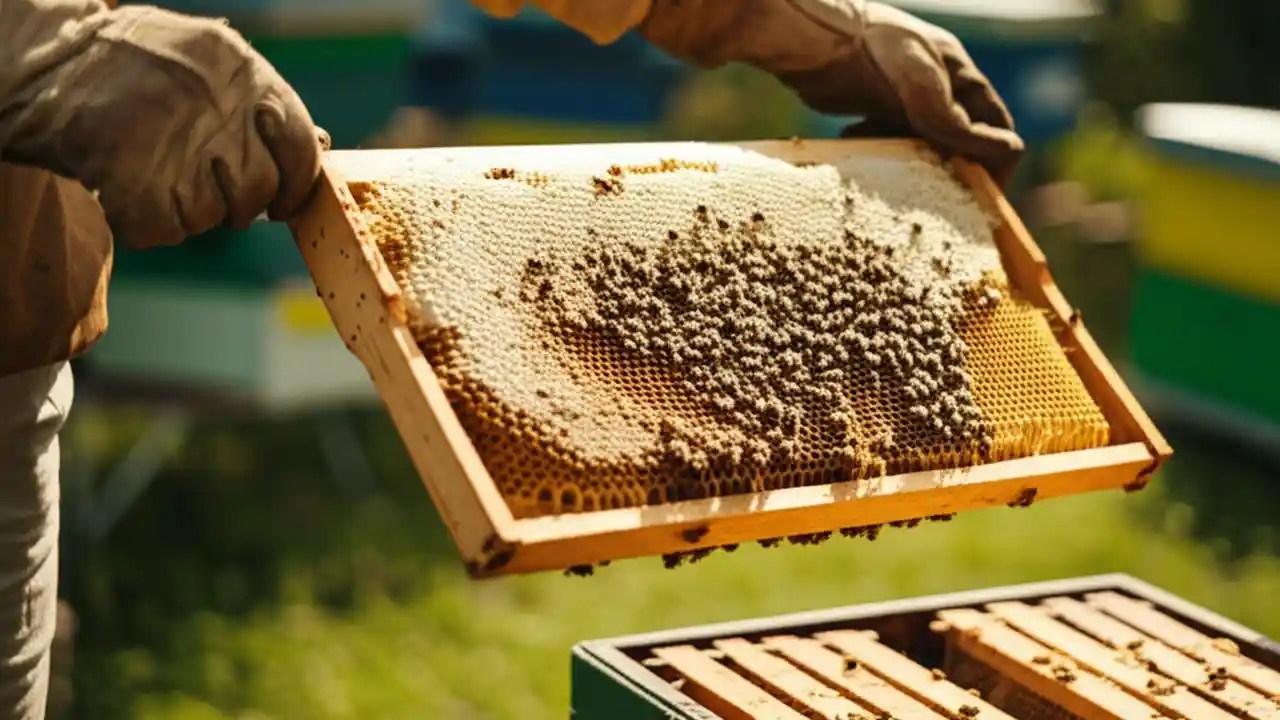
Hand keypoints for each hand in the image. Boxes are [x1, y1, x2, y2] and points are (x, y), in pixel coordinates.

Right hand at [1, 5, 326, 246]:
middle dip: (241, 202)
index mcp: (243, 71)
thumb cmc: (141, 63)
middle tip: (207, 182)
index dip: (298, 184)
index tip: (287, 203)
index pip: (301, 147)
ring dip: (190, 208)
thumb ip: (264, 103)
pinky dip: (152, 219)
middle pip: (257, 192)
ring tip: (159, 168)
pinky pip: (167, 230)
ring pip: (212, 217)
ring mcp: (175, 148)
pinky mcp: (133, 184)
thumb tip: (321, 147)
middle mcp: (217, 110)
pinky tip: (132, 183)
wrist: (51, 62)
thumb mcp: (212, 58)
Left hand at [843, 3, 1023, 181]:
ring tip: (886, 160)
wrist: (811, 36)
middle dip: (951, 167)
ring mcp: (906, 99)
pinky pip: (890, 142)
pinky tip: (855, 139)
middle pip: (961, 141)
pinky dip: (881, 150)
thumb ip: (952, 119)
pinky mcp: (875, 109)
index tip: (980, 193)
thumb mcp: (919, 82)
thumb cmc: (870, 49)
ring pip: (924, 146)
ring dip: (911, 162)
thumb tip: (997, 151)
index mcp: (960, 76)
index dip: (995, 159)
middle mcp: (939, 88)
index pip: (997, 126)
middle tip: (930, 189)